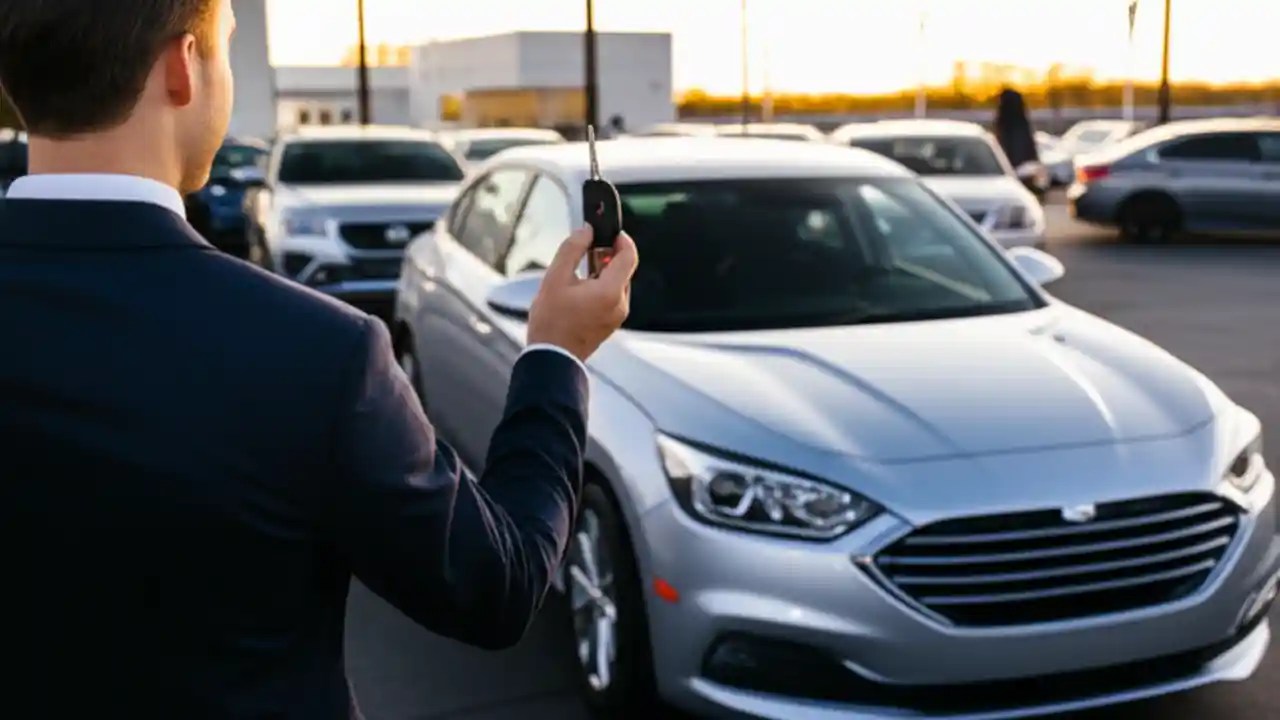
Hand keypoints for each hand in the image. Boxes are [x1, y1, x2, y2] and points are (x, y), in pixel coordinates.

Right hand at [527, 225, 637, 361]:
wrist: (553, 357)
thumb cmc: (551, 321)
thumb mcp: (555, 278)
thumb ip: (573, 249)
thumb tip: (586, 231)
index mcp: (610, 291)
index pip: (629, 255)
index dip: (621, 239)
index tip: (610, 231)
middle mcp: (620, 303)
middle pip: (623, 269)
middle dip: (608, 256)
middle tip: (587, 251)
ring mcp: (618, 316)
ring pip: (618, 283)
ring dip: (603, 272)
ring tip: (579, 275)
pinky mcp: (612, 323)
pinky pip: (613, 297)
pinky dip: (602, 287)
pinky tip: (581, 291)